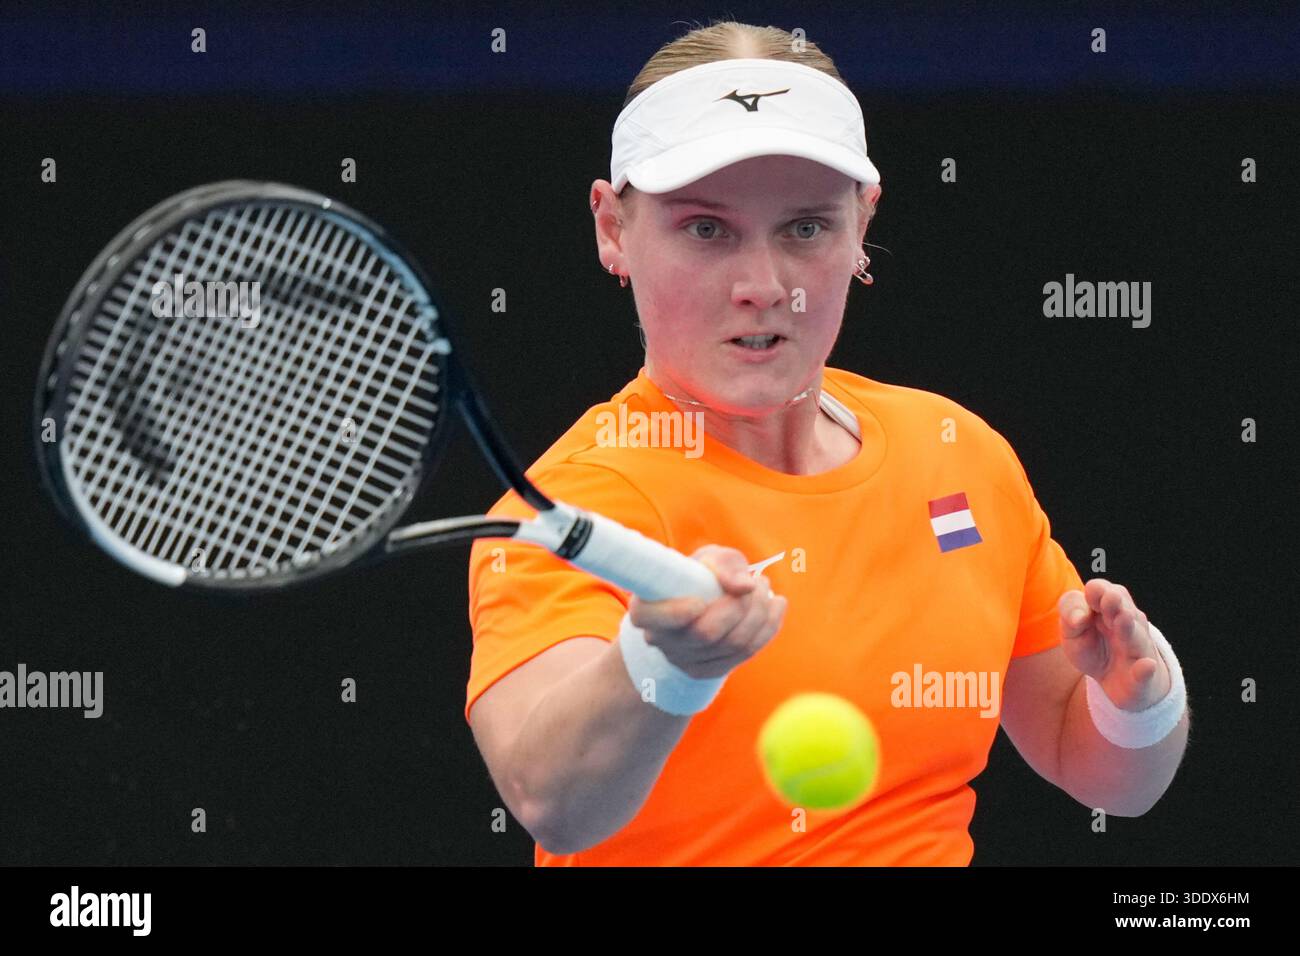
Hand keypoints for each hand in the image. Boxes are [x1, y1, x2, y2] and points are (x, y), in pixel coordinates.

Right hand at [627, 545, 787, 678]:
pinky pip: (747, 653)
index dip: (676, 612)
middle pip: (706, 634)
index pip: (651, 619)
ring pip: (733, 644)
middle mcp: (660, 640)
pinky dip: (769, 627)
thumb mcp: (707, 559)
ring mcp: (685, 661)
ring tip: (764, 587)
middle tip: (756, 581)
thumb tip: (745, 586)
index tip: (699, 601)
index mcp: (646, 610)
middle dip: (740, 606)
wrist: (702, 601)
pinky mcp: (710, 670)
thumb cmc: (699, 575)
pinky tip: (776, 605)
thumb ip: (723, 564)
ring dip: (760, 612)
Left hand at [1058, 578, 1169, 711]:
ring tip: (1123, 619)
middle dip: (1116, 603)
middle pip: (1122, 608)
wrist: (1115, 681)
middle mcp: (1127, 622)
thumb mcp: (1071, 632)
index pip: (1101, 590)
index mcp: (1106, 608)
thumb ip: (1070, 617)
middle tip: (1110, 599)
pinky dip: (1145, 669)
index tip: (1089, 601)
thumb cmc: (1091, 648)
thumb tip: (1079, 617)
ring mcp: (1137, 648)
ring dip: (1129, 628)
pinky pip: (1145, 672)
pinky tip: (1147, 665)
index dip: (1094, 592)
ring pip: (1136, 636)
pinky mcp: (1141, 675)